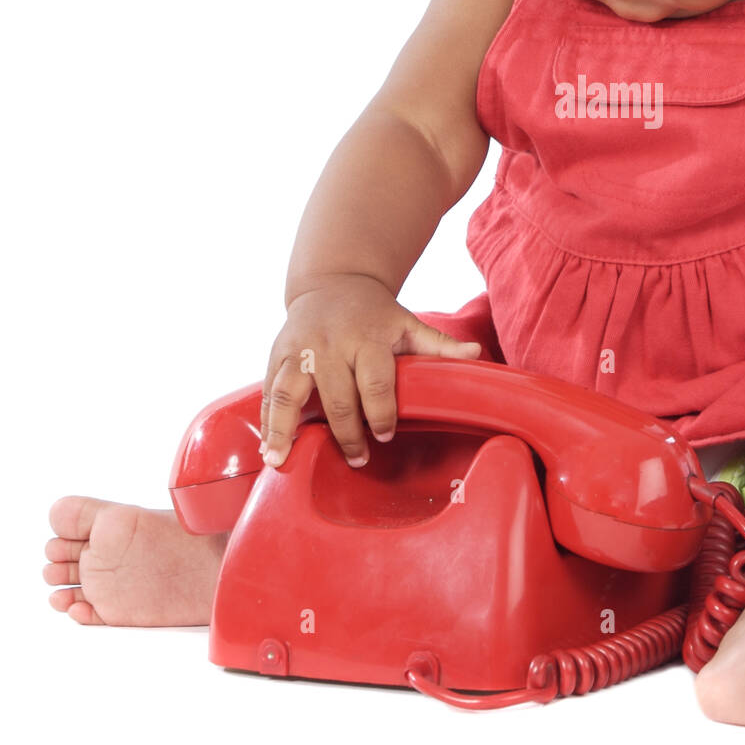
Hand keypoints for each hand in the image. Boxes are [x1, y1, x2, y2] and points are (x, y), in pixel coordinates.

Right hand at [259, 274, 481, 467]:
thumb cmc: (376, 314)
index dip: (381, 411)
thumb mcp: (408, 324)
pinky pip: (269, 391)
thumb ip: (439, 345)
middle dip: (347, 431)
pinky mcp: (277, 355)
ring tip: (282, 461)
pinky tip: (267, 447)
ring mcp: (299, 349)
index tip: (385, 435)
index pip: (375, 381)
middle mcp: (330, 344)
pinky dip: (267, 421)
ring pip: (288, 393)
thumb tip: (477, 355)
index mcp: (367, 337)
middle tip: (358, 458)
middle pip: (337, 395)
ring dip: (284, 429)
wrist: (333, 282)